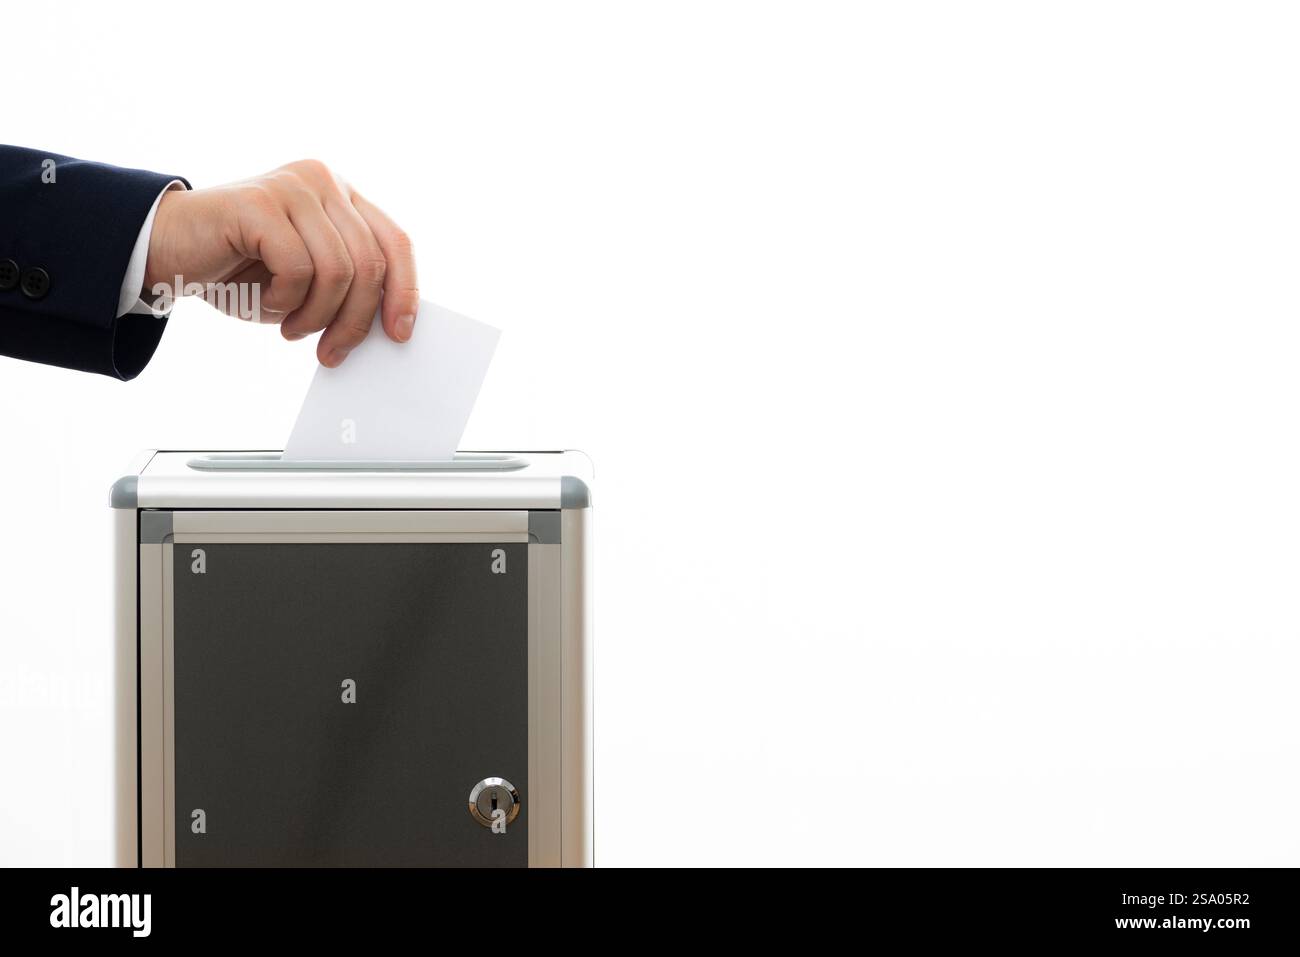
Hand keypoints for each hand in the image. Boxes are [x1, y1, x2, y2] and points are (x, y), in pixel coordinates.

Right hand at [143, 159, 418, 366]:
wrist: (167, 252)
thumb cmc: (240, 271)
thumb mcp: (308, 283)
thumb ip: (348, 288)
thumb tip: (391, 324)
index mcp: (342, 196)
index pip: (396, 242)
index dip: (404, 292)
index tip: (399, 335)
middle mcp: (322, 181)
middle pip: (370, 262)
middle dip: (355, 320)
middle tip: (331, 351)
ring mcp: (292, 187)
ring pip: (339, 270)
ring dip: (317, 315)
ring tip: (293, 328)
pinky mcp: (259, 202)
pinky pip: (298, 268)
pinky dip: (286, 300)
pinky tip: (268, 303)